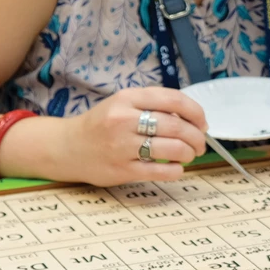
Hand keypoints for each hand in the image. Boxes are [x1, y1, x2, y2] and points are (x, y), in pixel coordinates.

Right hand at [55, 86, 206, 185]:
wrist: (66, 147)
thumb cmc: (101, 124)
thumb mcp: (123, 104)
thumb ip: (153, 106)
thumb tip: (193, 118)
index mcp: (127, 98)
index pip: (174, 100)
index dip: (196, 112)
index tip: (203, 122)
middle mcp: (124, 120)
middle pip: (177, 126)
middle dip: (197, 137)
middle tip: (200, 144)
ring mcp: (122, 146)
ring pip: (173, 149)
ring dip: (189, 153)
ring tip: (189, 155)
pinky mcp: (122, 170)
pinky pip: (161, 171)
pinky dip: (176, 170)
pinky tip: (177, 168)